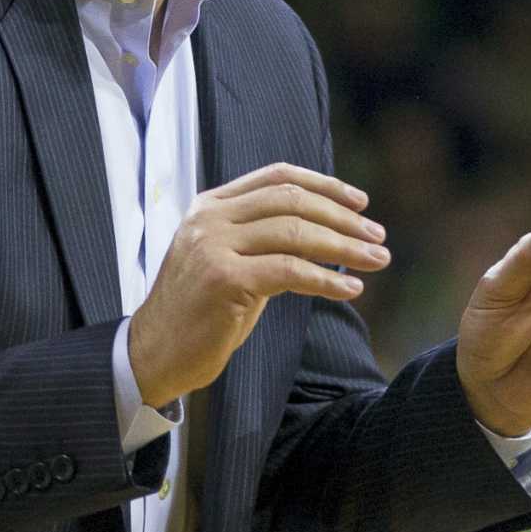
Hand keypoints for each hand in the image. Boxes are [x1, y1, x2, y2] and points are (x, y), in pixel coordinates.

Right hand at [128, 162, 384, 405]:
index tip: (360, 201)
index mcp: (211, 206)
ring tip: (377, 260)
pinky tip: (351, 289)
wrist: (152, 354)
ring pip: (296, 233)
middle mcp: (210, 218)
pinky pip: (290, 271)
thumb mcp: (229, 260)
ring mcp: (214, 246)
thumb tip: (327, 232)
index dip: (324, 184)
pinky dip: (327, 279)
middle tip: (378, 235)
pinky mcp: (223, 279)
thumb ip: (264, 238)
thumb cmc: (199, 312)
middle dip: (343, 217)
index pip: (277, 176)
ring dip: (345, 247)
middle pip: (292, 201)